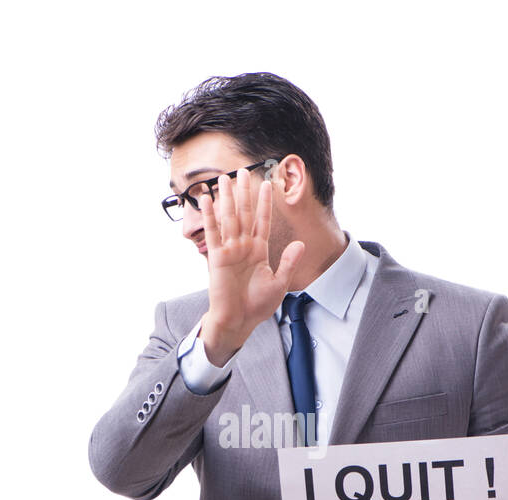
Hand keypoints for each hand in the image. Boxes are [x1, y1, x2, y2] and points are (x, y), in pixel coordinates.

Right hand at [197, 166, 304, 364]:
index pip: (263, 221)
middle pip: (245, 214)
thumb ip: (288, 262)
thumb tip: (301, 244)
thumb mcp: (279, 283)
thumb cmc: (257, 306)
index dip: (265, 203)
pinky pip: (213, 233)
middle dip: (244, 192)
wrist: (239, 321)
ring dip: (227, 198)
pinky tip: (207, 199)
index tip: (268, 185)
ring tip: (225, 178)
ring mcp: (230, 250)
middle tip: (242, 171)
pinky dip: (210, 216)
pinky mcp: (217, 258)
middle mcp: (244, 246)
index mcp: (259, 251)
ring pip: (230, 218)